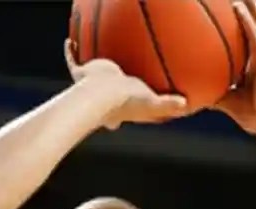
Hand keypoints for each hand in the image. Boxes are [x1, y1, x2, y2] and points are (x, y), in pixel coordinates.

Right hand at [64, 40, 188, 129]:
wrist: (103, 93)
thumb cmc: (126, 102)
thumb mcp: (152, 104)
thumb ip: (168, 104)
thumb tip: (186, 105)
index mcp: (120, 109)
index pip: (124, 114)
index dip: (125, 117)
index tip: (126, 119)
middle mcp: (104, 100)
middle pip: (106, 99)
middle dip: (106, 101)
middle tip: (112, 92)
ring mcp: (91, 86)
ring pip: (90, 78)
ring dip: (91, 73)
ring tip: (93, 65)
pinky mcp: (81, 73)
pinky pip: (73, 61)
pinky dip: (70, 52)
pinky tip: (69, 42)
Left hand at [215, 0, 255, 134]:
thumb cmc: (251, 115)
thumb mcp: (226, 100)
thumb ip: (212, 91)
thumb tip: (191, 92)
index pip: (252, 31)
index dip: (246, 15)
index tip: (233, 1)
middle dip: (251, 2)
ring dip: (250, 3)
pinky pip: (255, 36)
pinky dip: (246, 20)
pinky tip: (236, 7)